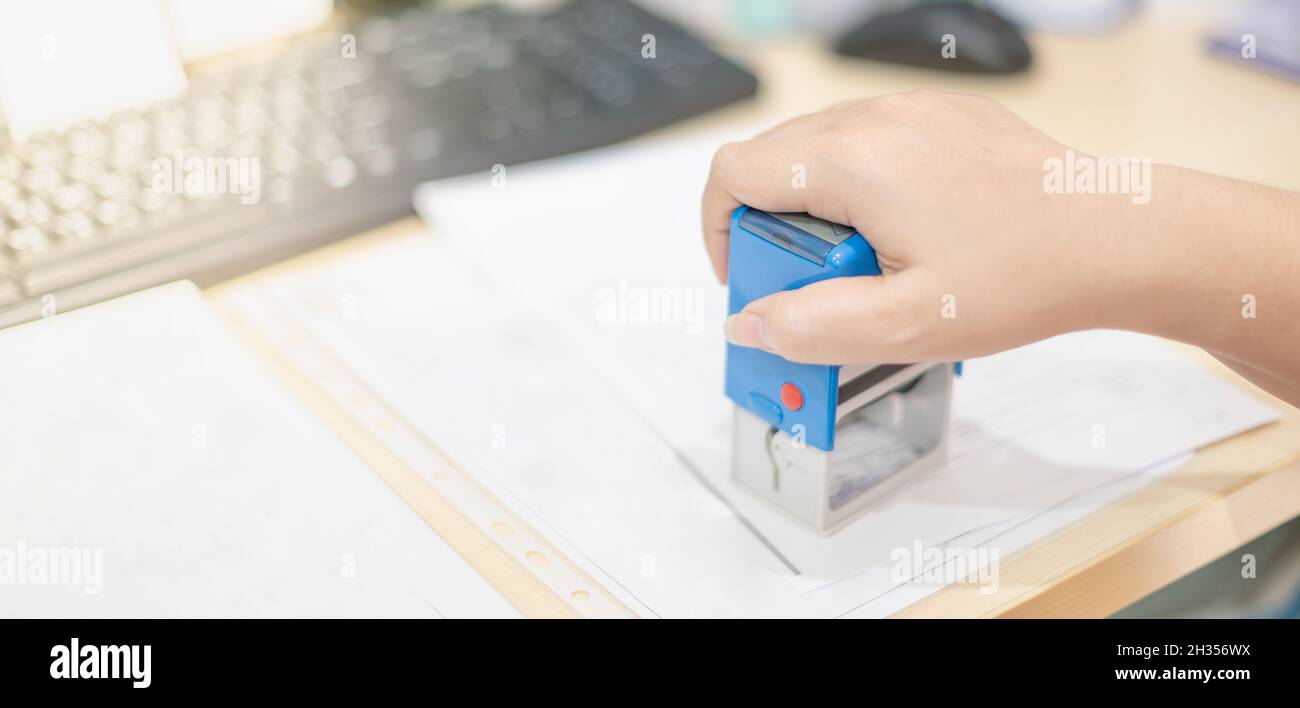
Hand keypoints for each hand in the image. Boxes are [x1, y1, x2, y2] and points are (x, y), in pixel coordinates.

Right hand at [703, 90, 1137, 364]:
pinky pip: (870, 142)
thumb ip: (808, 327)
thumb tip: (748, 322)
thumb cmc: (1024, 276)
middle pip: (772, 160)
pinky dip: (861, 188)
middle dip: (773, 229)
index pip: (733, 173)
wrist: (1117, 240)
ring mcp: (915, 109)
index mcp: (853, 160)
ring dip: (817, 209)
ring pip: (819, 150)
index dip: (720, 232)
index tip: (751, 278)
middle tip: (817, 288)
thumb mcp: (902, 326)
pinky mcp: (947, 116)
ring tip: (870, 267)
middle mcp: (878, 116)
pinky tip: (907, 237)